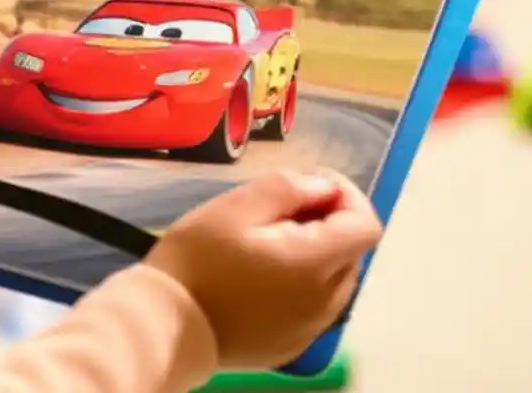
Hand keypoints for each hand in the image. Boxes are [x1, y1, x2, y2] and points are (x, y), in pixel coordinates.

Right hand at [145, 169, 381, 369]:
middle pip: (351, 251)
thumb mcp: (234, 207)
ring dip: (316, 255)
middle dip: (328, 223)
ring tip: (267, 245)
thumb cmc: (196, 262)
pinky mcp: (292, 345)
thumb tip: (322, 186)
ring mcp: (310, 329)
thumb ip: (287, 188)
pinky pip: (314, 307)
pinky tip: (260, 280)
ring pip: (335, 280)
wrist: (164, 328)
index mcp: (315, 263)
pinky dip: (301, 286)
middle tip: (279, 210)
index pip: (366, 224)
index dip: (346, 196)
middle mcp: (325, 301)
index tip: (308, 186)